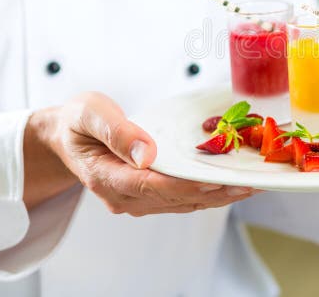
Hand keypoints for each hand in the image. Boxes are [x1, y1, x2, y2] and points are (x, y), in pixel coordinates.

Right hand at [24, 92, 255, 214]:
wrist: (67, 136)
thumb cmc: (79, 122)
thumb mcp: (90, 114)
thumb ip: (116, 131)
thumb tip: (146, 153)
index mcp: (105, 177)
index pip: (150, 185)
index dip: (183, 184)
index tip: (213, 179)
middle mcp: (122, 196)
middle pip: (174, 198)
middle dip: (213, 192)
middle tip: (249, 183)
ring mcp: (136, 200)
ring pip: (182, 203)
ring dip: (217, 197)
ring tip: (251, 186)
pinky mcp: (148, 196)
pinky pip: (181, 198)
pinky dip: (208, 193)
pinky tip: (232, 186)